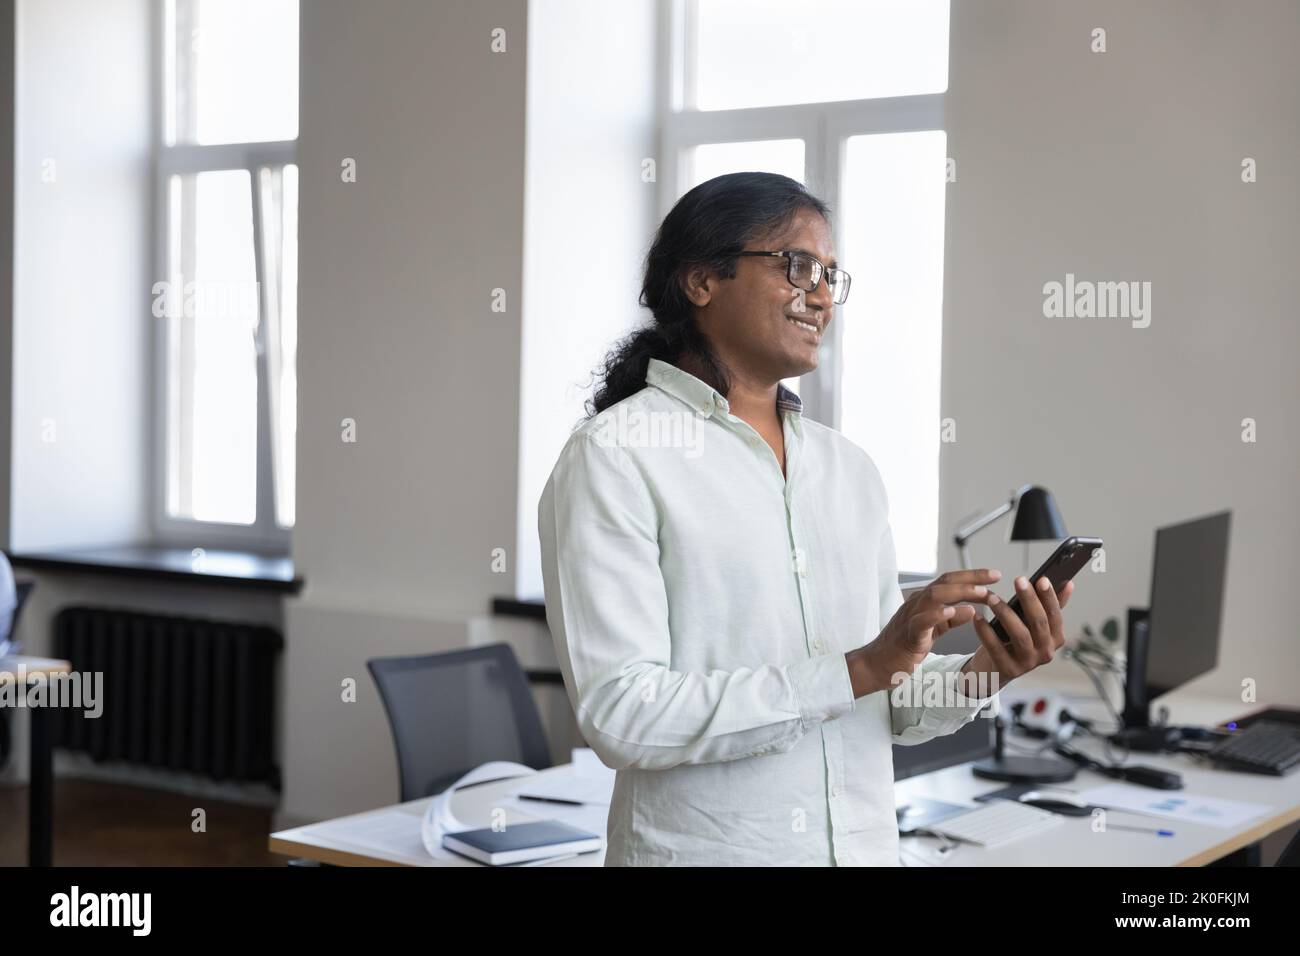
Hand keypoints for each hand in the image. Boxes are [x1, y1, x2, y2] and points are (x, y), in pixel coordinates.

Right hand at [846, 568, 1000, 696]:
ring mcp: (910, 617)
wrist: (876, 665)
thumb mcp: (932, 631)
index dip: (973, 576)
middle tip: (994, 577)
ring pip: (935, 596)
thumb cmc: (902, 647)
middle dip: (972, 578)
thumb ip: (950, 621)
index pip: (950, 581)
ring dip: (960, 593)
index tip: (994, 575)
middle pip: (945, 582)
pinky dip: (938, 614)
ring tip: (981, 594)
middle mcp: (916, 604)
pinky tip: (954, 612)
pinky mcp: (907, 635)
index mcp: (923, 602)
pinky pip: (922, 621)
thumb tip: (971, 610)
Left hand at [966, 575, 1075, 684]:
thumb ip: (1049, 606)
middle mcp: (1046, 652)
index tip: (1041, 579)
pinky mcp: (1008, 670)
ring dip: (1005, 613)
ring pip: (1020, 635)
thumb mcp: (1033, 624)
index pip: (1055, 615)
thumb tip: (1068, 583)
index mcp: (1055, 639)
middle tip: (1019, 580)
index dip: (1050, 597)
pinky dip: (986, 631)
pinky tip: (978, 617)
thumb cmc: (1014, 641)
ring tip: (992, 598)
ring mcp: (1028, 663)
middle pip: (1039, 623)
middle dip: (1029, 600)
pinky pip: (996, 648)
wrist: (994, 669)